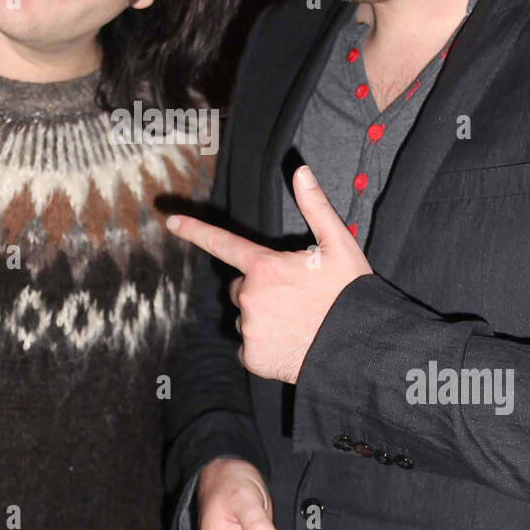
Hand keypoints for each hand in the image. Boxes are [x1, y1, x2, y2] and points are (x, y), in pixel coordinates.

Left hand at [167, 164, 371, 383]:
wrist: (359, 348)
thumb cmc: (350, 294)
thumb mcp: (339, 245)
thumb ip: (315, 206)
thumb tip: (301, 171)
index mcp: (265, 267)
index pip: (222, 243)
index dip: (195, 230)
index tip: (171, 221)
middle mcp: (250, 297)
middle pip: (242, 285)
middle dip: (260, 287)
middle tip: (294, 295)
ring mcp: (249, 329)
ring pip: (246, 316)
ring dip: (263, 316)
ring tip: (296, 321)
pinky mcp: (252, 357)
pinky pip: (249, 346)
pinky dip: (264, 345)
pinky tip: (290, 342)